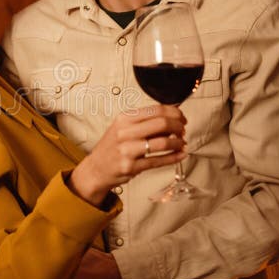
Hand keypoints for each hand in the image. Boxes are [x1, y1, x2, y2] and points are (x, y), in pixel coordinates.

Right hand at [69, 105, 186, 204]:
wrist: (96, 169)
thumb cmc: (112, 147)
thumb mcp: (123, 128)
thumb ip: (144, 122)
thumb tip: (172, 118)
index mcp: (124, 118)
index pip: (156, 110)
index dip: (174, 113)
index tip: (181, 117)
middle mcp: (124, 132)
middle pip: (162, 123)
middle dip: (178, 127)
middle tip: (182, 131)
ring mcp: (127, 150)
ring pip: (162, 142)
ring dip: (178, 143)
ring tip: (181, 144)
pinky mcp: (131, 166)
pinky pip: (158, 161)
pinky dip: (174, 157)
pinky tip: (180, 155)